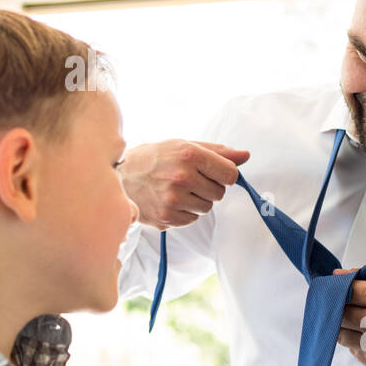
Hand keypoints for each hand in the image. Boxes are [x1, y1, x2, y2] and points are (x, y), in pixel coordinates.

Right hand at [118, 140, 249, 228]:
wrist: (120, 177)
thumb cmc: (155, 158)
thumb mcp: (184, 146)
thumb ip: (217, 152)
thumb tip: (245, 156)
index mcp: (189, 155)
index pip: (230, 174)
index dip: (225, 174)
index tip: (214, 172)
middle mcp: (182, 177)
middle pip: (220, 193)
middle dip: (209, 187)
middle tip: (189, 179)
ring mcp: (174, 200)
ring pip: (207, 208)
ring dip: (197, 201)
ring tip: (177, 190)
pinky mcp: (167, 217)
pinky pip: (192, 219)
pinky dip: (185, 212)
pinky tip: (169, 200)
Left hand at [336, 270, 365, 365]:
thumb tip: (341, 273)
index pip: (342, 290)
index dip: (338, 290)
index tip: (338, 292)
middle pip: (337, 314)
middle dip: (341, 310)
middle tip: (351, 309)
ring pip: (341, 335)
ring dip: (347, 329)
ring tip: (363, 325)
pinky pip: (354, 353)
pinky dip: (359, 346)